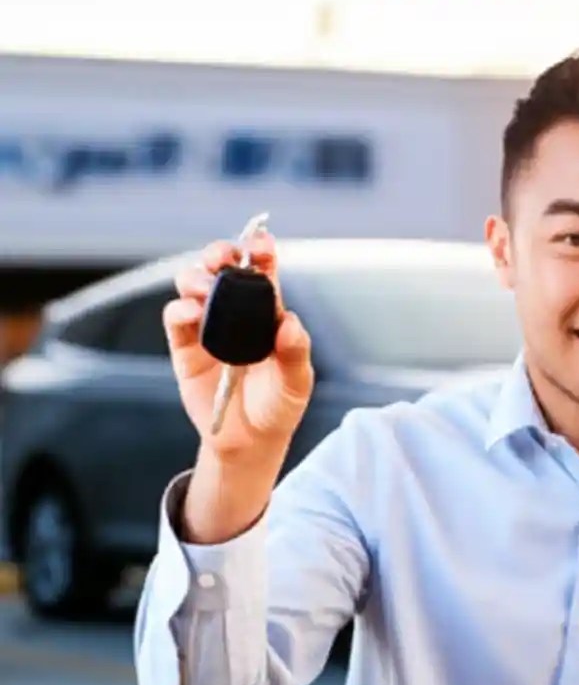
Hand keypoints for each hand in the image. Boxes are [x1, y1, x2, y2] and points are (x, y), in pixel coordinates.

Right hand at [163, 231, 313, 541]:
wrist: (250, 441)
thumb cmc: (278, 405)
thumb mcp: (297, 382)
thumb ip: (296, 352)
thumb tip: (288, 321)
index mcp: (267, 312)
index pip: (262, 271)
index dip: (260, 250)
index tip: (261, 243)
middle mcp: (235, 312)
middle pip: (222, 268)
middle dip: (220, 252)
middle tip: (224, 256)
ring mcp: (207, 326)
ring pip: (192, 284)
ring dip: (197, 277)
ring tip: (208, 289)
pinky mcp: (184, 346)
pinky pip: (175, 318)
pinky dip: (180, 309)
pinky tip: (192, 312)